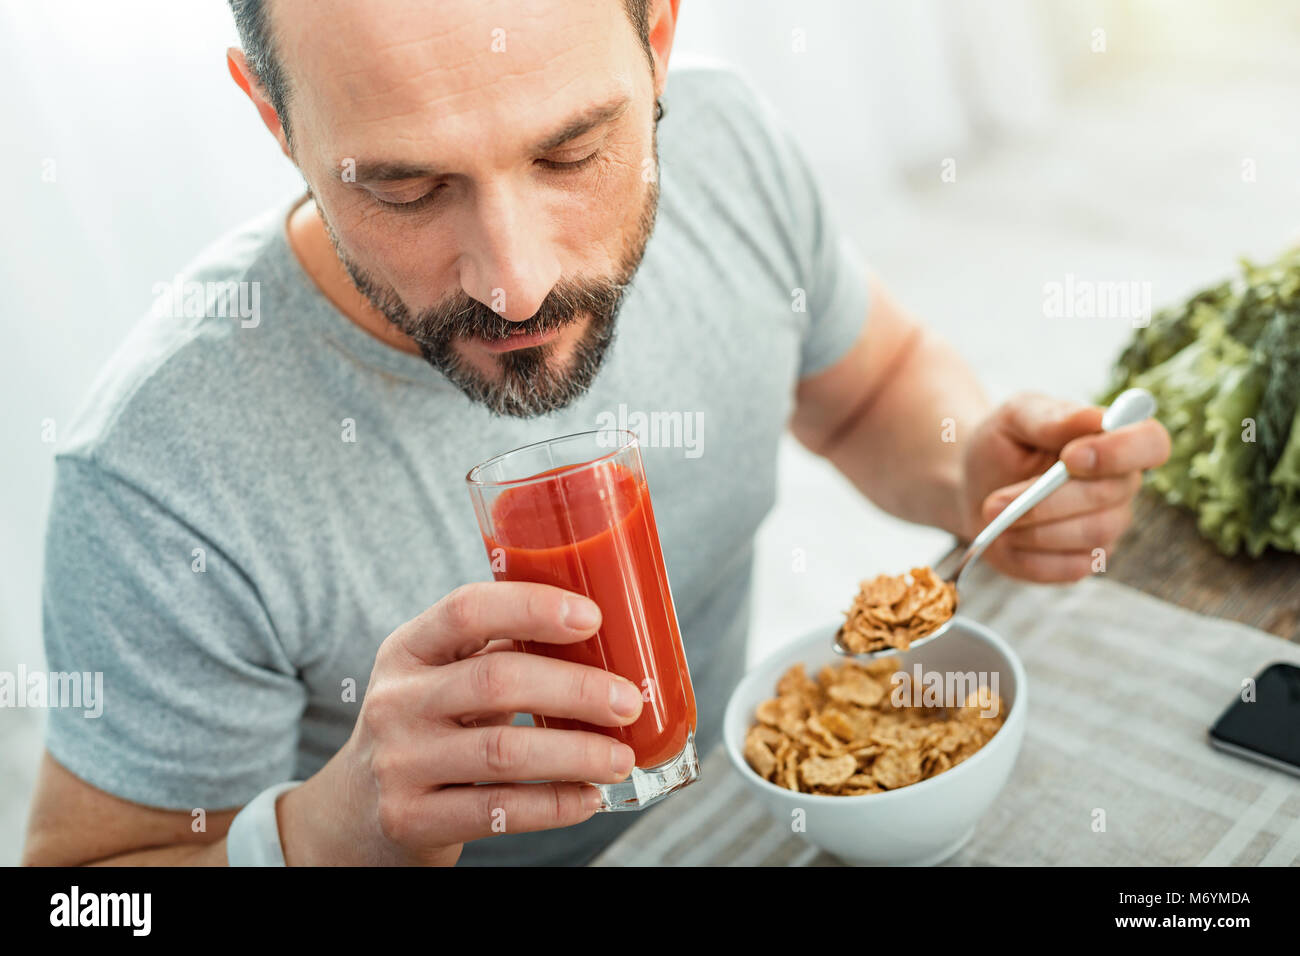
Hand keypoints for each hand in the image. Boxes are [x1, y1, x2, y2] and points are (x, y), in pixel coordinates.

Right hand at [276, 582, 643, 864]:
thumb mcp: (444, 677)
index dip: (532, 608)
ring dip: (575, 754)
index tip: (592, 617)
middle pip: (496, 681)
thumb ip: (503, 651)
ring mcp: (398, 763)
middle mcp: (397, 701)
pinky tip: (588, 798)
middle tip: (629, 702)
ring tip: (621, 757)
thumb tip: (608, 640)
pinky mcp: (409, 819)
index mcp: (409, 649)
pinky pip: (496, 811)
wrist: (355, 810)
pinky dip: (553, 805)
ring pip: (502, 753)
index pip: (467, 610)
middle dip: (576, 690)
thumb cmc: (429, 726)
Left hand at [958, 393, 1170, 582]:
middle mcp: (1122, 484)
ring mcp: (1109, 525)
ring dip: (1036, 529)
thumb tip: (1096, 418)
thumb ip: (1053, 417)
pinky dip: (1029, 555)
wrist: (971, 486)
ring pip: (1093, 534)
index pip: (1151, 442)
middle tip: (995, 502)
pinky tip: (1005, 538)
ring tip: (994, 515)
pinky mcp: (1086, 560)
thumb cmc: (1002, 444)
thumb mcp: (1014, 418)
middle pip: (1110, 496)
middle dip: (1048, 500)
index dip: (1121, 452)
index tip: (1069, 457)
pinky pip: (1071, 567)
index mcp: (1113, 438)